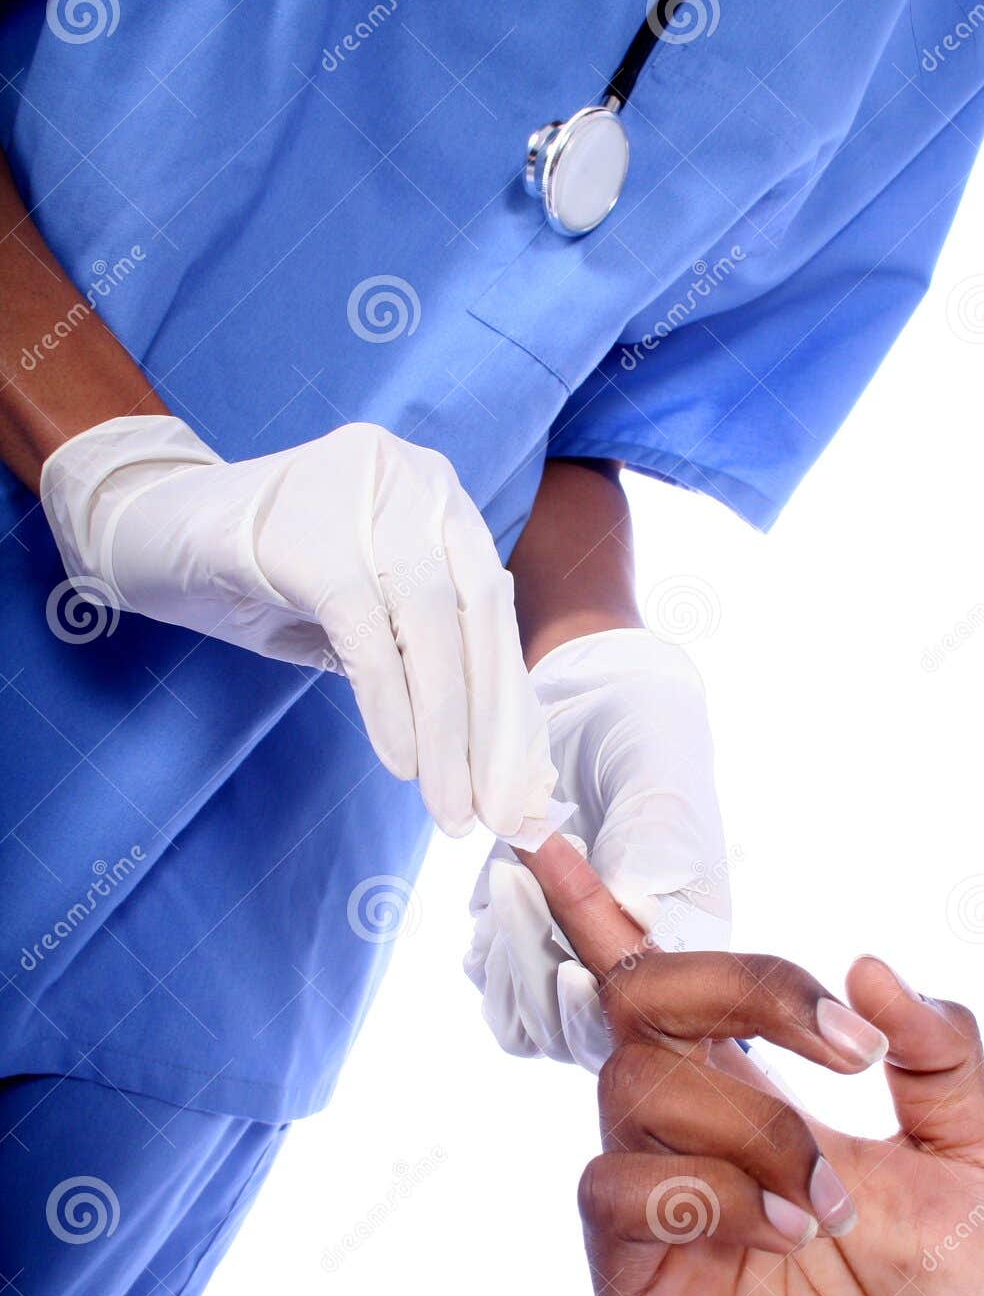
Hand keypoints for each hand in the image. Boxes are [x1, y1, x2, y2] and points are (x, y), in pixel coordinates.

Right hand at [40, 416, 554, 836]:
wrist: (147, 529)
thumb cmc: (264, 580)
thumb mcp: (365, 617)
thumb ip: (430, 664)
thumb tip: (499, 762)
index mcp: (439, 498)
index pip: (493, 612)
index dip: (512, 706)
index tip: (523, 788)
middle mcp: (416, 481)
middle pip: (477, 618)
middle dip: (492, 728)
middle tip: (495, 814)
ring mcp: (362, 497)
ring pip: (430, 629)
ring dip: (446, 733)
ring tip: (449, 807)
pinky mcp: (305, 533)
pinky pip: (366, 633)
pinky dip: (389, 706)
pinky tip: (400, 764)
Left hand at [466, 628, 729, 1065]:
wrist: (587, 707)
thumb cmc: (641, 735)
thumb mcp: (659, 776)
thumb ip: (655, 843)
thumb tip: (637, 917)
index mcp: (695, 936)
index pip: (657, 1012)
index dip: (611, 1009)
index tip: (570, 969)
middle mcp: (643, 969)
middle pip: (585, 1033)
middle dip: (541, 973)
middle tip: (516, 881)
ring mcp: (585, 967)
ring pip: (535, 1024)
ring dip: (510, 964)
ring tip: (506, 877)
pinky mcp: (533, 954)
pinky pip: (502, 997)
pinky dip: (490, 958)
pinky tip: (495, 898)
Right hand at [581, 950, 983, 1295]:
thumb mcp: (976, 1177)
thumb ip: (940, 1063)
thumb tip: (873, 968)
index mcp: (757, 1106)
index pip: (668, 993)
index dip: (606, 915)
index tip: (555, 840)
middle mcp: (690, 1147)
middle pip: (644, 1007)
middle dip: (738, 990)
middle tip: (837, 1045)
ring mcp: (654, 1219)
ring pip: (639, 1089)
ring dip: (755, 1125)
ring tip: (834, 1210)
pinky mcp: (634, 1295)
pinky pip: (620, 1195)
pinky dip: (708, 1192)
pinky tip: (782, 1238)